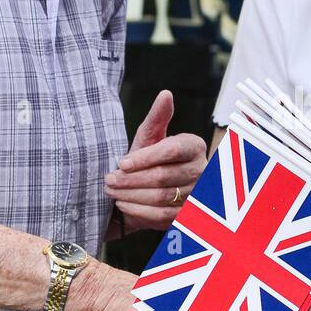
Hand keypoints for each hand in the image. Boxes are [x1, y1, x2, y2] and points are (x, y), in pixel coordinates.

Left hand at [104, 90, 205, 231]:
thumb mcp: (150, 137)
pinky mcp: (186, 215)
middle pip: (164, 176)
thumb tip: (165, 94)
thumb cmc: (149, 159)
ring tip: (112, 191)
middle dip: (131, 179)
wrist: (150, 188)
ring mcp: (196, 195)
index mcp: (194, 146)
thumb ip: (157, 117)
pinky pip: (162, 215)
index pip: (171, 151)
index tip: (121, 163)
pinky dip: (139, 210)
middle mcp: (201, 170)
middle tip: (109, 180)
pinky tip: (123, 204)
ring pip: (162, 197)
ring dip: (132, 195)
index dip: (144, 158)